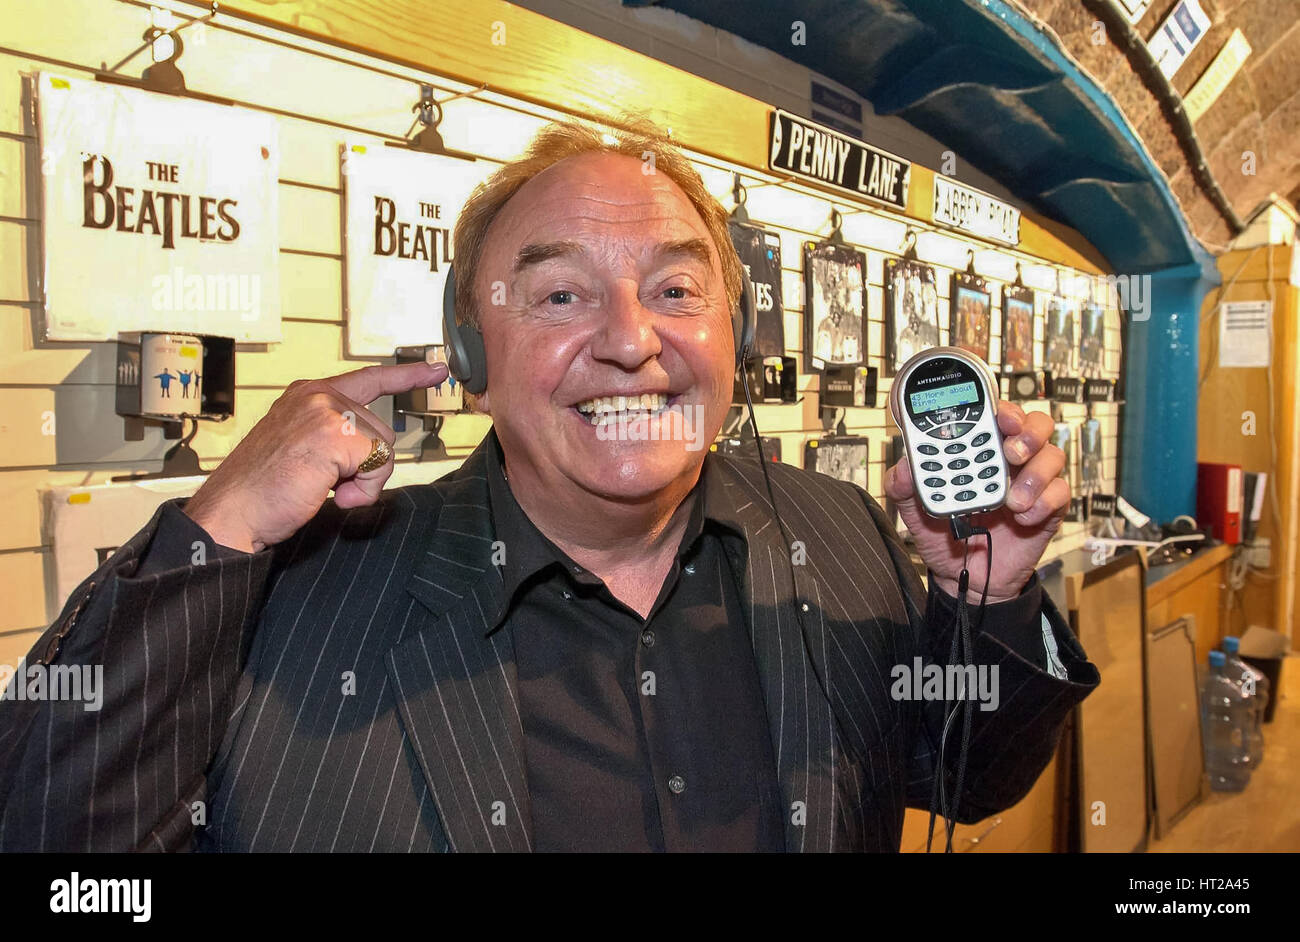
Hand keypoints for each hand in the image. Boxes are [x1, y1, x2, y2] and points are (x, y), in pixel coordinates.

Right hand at [183, 361, 449, 552]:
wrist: (232, 511)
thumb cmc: (263, 489)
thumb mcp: (302, 447)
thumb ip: (336, 435)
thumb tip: (375, 450)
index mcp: (308, 394)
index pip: (369, 379)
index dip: (406, 375)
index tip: (436, 369)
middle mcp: (317, 395)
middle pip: (382, 432)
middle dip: (365, 467)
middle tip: (326, 483)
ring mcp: (326, 411)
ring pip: (383, 449)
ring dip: (362, 480)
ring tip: (322, 487)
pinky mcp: (335, 434)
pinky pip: (379, 466)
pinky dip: (362, 490)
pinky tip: (329, 494)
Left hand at [884, 401, 1069, 602]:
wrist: (966, 578)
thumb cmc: (945, 537)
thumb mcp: (915, 512)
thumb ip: (904, 487)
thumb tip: (903, 467)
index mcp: (979, 451)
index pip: (997, 416)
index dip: (1003, 410)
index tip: (999, 416)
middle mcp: (1009, 460)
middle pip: (1036, 425)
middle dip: (1028, 431)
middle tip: (1012, 451)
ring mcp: (1032, 482)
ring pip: (1053, 456)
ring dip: (1036, 473)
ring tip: (1012, 500)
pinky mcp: (1048, 508)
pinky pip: (1060, 493)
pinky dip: (1044, 502)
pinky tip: (1022, 517)